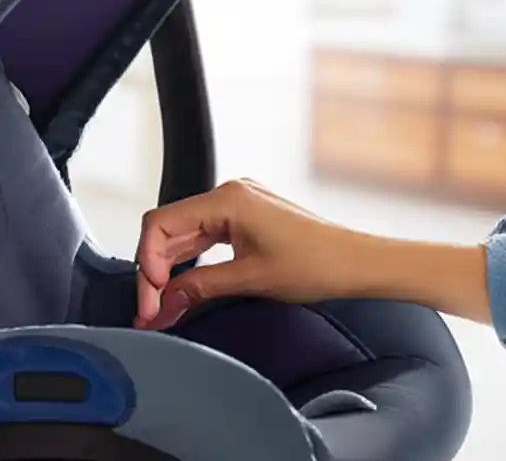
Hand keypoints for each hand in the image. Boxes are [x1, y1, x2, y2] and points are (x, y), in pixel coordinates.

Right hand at [133, 179, 368, 329]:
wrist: (357, 263)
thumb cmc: (317, 264)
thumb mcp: (250, 279)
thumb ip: (199, 288)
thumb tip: (162, 305)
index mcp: (228, 199)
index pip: (161, 223)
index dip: (148, 263)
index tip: (151, 299)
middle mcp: (229, 194)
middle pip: (170, 229)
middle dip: (156, 271)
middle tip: (152, 312)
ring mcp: (239, 205)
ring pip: (186, 235)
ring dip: (172, 270)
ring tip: (163, 307)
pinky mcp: (246, 219)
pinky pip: (205, 237)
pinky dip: (192, 263)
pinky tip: (184, 288)